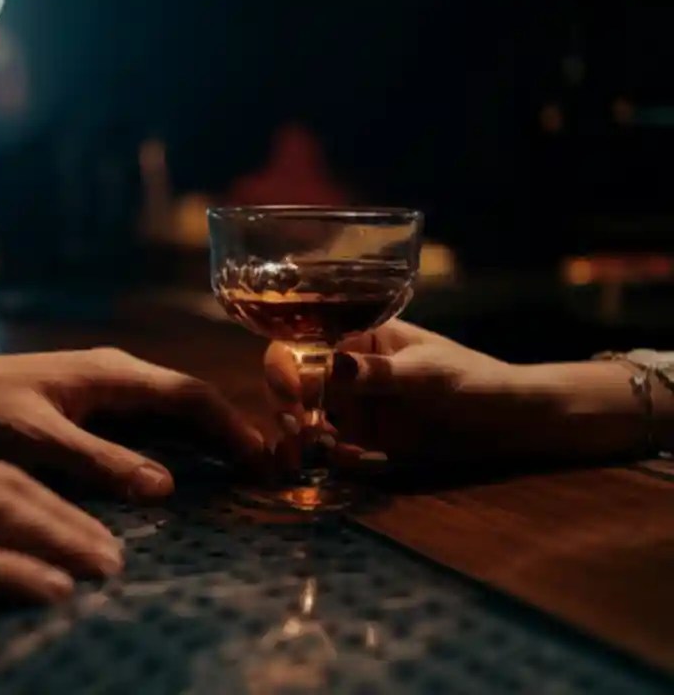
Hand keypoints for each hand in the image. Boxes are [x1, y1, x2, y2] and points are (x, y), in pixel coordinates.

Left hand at [0, 349, 267, 499]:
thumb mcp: (38, 440)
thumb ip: (99, 461)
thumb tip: (166, 487)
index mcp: (112, 373)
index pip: (190, 395)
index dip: (231, 427)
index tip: (264, 461)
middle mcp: (117, 375)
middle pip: (191, 401)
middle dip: (232, 432)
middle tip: (271, 474)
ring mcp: (106, 389)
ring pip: (174, 411)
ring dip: (209, 439)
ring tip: (244, 475)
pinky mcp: (92, 406)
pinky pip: (150, 423)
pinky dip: (179, 444)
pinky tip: (189, 472)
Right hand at [264, 320, 525, 468]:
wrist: (511, 422)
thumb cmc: (474, 380)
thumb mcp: (425, 375)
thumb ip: (375, 375)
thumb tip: (327, 366)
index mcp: (359, 337)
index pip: (305, 341)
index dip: (286, 365)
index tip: (291, 393)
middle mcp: (348, 368)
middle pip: (294, 381)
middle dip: (287, 405)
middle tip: (296, 430)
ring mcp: (355, 404)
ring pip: (308, 416)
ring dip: (302, 435)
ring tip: (312, 452)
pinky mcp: (366, 438)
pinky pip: (333, 447)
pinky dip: (332, 456)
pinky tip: (351, 461)